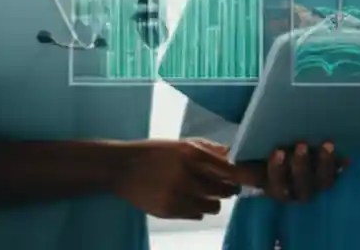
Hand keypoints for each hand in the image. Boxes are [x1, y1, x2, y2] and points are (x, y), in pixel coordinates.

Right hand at [110, 139, 240, 218]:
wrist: (122, 168)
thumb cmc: (155, 153)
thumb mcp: (181, 144)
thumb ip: (209, 148)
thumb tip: (232, 154)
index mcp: (192, 154)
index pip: (228, 170)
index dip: (237, 176)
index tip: (238, 177)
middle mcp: (186, 175)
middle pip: (224, 190)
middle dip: (229, 190)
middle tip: (226, 188)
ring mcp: (178, 195)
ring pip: (213, 207)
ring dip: (214, 202)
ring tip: (206, 196)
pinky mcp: (169, 210)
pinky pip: (197, 215)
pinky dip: (198, 209)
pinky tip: (190, 201)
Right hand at [233, 141, 346, 201]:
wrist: (277, 152)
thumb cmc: (260, 153)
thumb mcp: (248, 156)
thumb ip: (241, 162)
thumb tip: (225, 158)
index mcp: (273, 186)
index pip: (275, 183)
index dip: (277, 170)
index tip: (278, 151)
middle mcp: (295, 191)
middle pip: (300, 185)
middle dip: (301, 166)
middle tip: (301, 144)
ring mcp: (313, 185)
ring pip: (321, 182)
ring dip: (325, 164)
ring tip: (326, 145)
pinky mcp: (327, 177)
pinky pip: (337, 175)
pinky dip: (341, 166)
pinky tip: (346, 157)